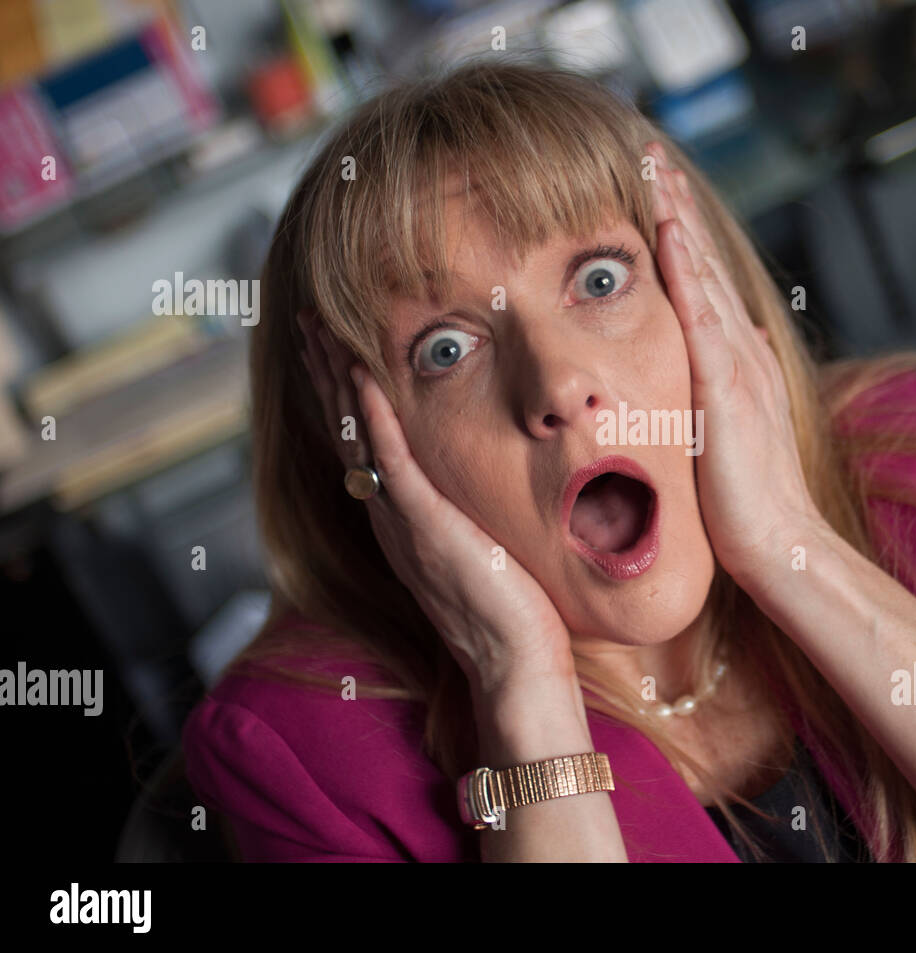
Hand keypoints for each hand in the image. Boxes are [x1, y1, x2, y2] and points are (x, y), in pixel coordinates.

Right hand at [296, 311, 576, 695]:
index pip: (363, 439)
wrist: (515, 666)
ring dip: (339, 378)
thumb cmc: (512, 614)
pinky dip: (375, 417)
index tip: (334, 344)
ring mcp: (403, 521)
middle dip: (327, 371)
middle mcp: (390, 516)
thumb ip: (469, 513)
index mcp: (402, 519)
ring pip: (357, 435)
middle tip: (308, 320)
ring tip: (319, 330)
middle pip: (346, 428)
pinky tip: (364, 376)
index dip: (345, 390)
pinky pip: (392, 462)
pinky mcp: (428, 527)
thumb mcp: (483, 547)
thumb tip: (486, 483)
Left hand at [645, 141, 827, 587]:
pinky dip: (687, 275)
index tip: (657, 191)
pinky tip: (668, 237)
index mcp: (737, 363)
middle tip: (653, 155)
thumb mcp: (725, 436)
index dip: (681, 234)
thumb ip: (717, 392)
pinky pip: (704, 321)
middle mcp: (742, 353)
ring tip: (656, 172)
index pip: (703, 284)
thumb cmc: (746, 504)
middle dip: (678, 208)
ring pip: (704, 278)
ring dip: (679, 222)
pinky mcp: (726, 392)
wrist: (778, 545)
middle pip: (704, 265)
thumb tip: (714, 358)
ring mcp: (738, 367)